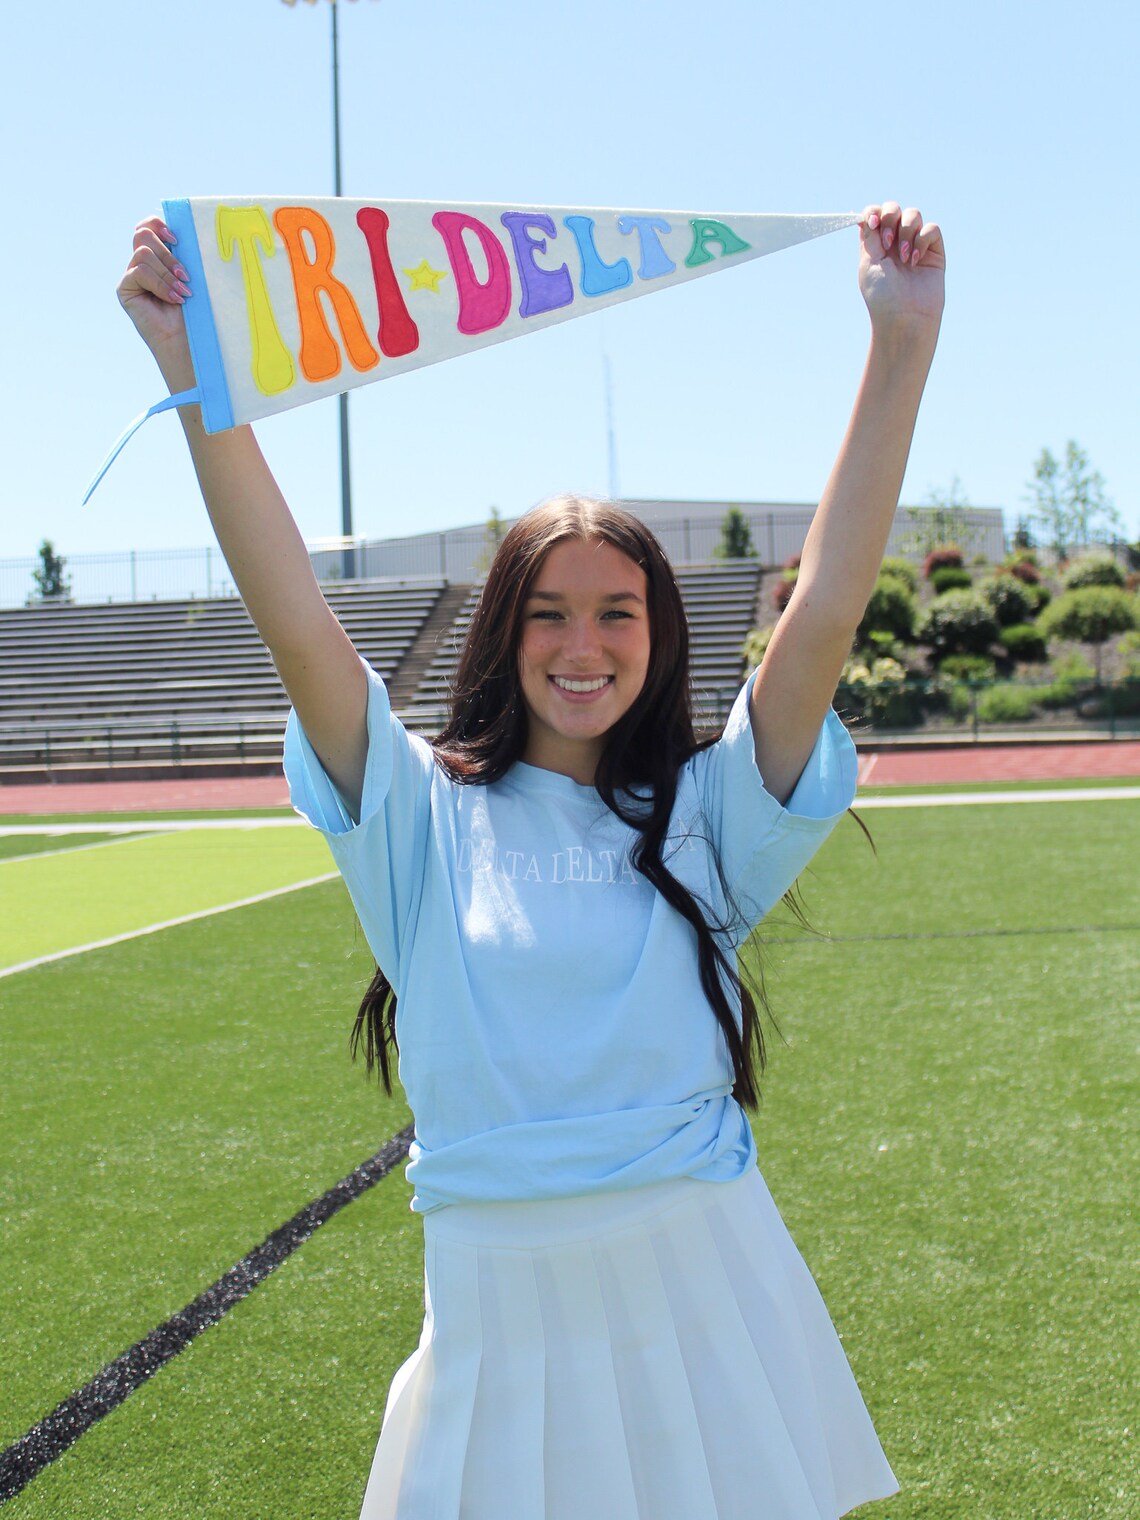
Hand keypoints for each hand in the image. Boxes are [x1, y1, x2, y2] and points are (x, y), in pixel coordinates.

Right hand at [117, 216, 194, 384]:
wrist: (188, 340)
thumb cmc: (196, 310)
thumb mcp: (192, 276)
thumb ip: (183, 253)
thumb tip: (183, 230)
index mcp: (158, 255)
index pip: (148, 226)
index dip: (159, 225)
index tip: (178, 239)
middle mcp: (141, 262)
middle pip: (143, 235)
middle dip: (169, 255)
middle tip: (186, 277)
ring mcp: (131, 275)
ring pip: (143, 253)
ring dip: (167, 273)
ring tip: (183, 293)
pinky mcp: (124, 288)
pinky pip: (139, 271)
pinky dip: (159, 284)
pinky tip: (173, 299)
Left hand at [858, 201, 944, 339]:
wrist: (905, 318)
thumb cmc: (883, 297)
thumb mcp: (869, 263)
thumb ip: (870, 236)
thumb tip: (870, 214)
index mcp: (876, 245)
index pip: (875, 214)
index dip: (874, 213)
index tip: (872, 224)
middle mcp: (895, 242)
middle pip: (894, 209)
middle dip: (890, 218)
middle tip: (886, 243)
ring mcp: (916, 245)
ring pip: (914, 214)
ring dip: (906, 231)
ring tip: (904, 258)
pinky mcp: (934, 251)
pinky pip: (931, 229)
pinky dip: (922, 240)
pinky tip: (915, 261)